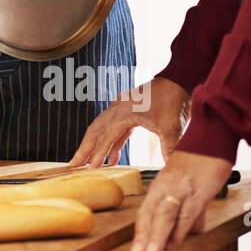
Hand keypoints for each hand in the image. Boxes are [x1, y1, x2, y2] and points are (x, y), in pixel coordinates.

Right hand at [69, 76, 190, 167]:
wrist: (177, 81)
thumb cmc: (172, 101)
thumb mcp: (172, 127)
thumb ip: (168, 148)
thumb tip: (170, 169)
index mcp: (125, 112)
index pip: (107, 136)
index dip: (99, 152)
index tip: (91, 167)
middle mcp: (118, 109)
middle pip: (95, 130)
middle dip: (85, 148)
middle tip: (74, 164)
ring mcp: (121, 108)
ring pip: (101, 128)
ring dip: (94, 145)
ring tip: (87, 162)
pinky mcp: (127, 111)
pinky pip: (114, 128)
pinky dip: (111, 142)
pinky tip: (113, 158)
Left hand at [131, 150, 232, 250]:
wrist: (211, 137)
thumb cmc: (199, 159)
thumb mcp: (187, 183)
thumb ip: (189, 208)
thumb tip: (193, 230)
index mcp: (160, 185)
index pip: (145, 210)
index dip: (140, 230)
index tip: (136, 247)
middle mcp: (166, 187)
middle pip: (151, 213)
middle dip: (144, 235)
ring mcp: (181, 189)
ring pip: (165, 214)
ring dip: (158, 234)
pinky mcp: (198, 191)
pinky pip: (187, 212)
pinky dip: (180, 228)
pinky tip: (176, 241)